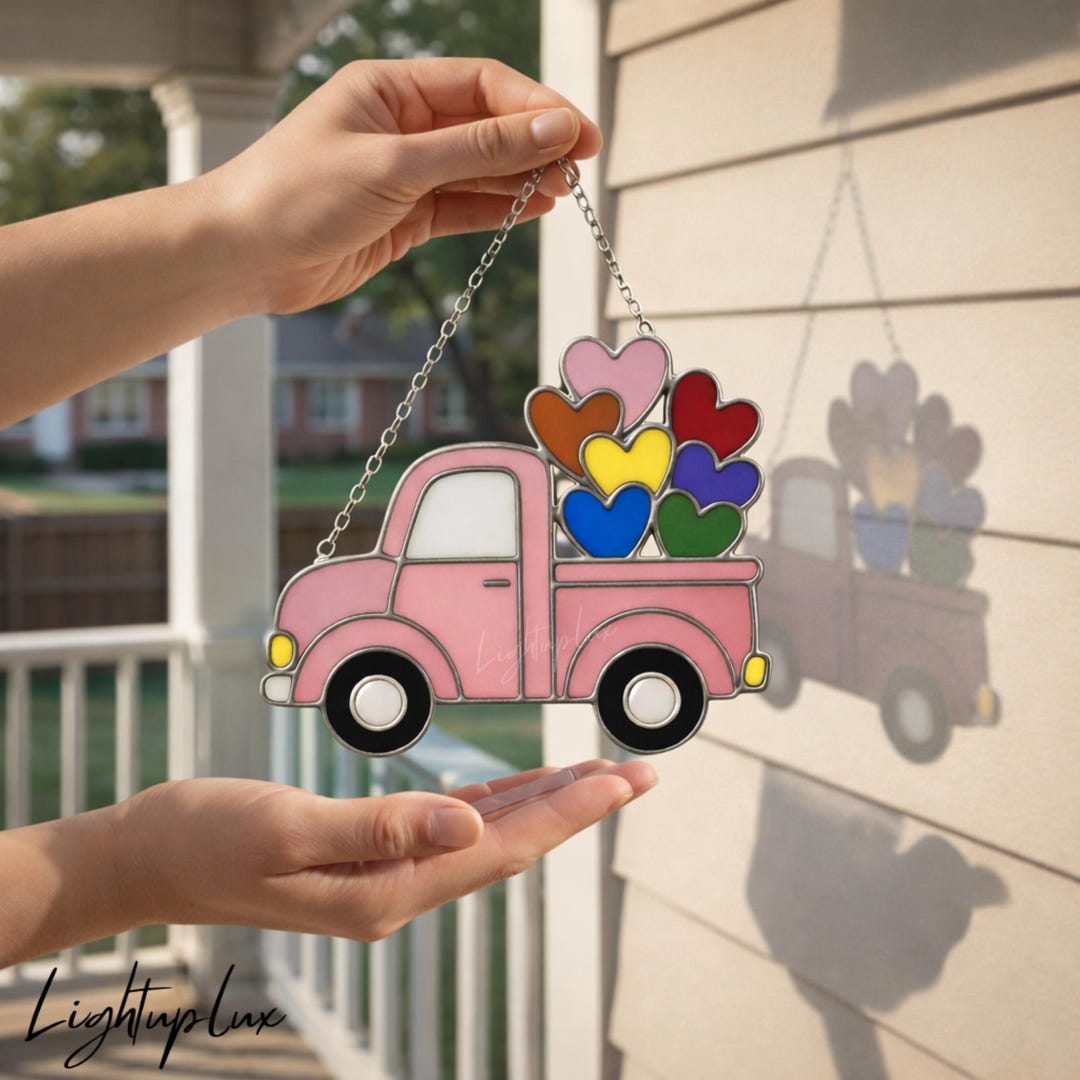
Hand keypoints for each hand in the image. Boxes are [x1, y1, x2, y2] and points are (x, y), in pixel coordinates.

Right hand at [119, 759, 653, 940]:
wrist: (149, 855)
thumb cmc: (207, 837)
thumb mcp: (288, 829)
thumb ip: (381, 829)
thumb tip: (472, 825)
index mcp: (384, 893)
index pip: (499, 849)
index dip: (569, 813)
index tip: (625, 781)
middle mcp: (395, 892)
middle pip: (508, 846)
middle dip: (577, 808)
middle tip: (640, 773)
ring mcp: (383, 877)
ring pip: (486, 837)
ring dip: (543, 805)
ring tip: (597, 775)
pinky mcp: (368, 855)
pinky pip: (448, 829)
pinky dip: (493, 804)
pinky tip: (519, 789)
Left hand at [206, 57, 601, 313]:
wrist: (242, 258)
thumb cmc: (296, 194)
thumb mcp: (396, 165)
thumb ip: (479, 149)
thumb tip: (551, 127)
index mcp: (390, 88)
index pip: (482, 85)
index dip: (536, 105)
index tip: (579, 132)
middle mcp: (401, 125)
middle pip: (487, 126)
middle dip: (535, 143)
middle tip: (581, 164)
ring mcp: (405, 174)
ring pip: (480, 170)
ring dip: (522, 179)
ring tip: (565, 190)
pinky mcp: (404, 218)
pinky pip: (464, 206)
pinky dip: (498, 209)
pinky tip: (534, 209)